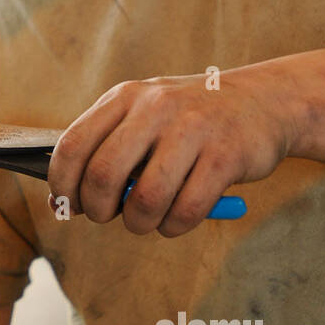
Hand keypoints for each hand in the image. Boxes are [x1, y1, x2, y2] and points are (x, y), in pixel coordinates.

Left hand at [47, 65, 295, 236]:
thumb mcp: (143, 117)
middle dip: (98, 209)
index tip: (67, 205)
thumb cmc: (189, 121)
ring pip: (145, 199)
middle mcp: (155, 107)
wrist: (263, 102)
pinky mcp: (226, 156)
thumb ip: (104, 150)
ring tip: (145, 220)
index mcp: (125, 97)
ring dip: (138, 223)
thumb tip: (61, 202)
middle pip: (102, 175)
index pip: (72, 145)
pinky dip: (174, 226)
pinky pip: (186, 210)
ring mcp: (192, 130)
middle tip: (109, 216)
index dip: (62, 185)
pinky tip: (176, 219)